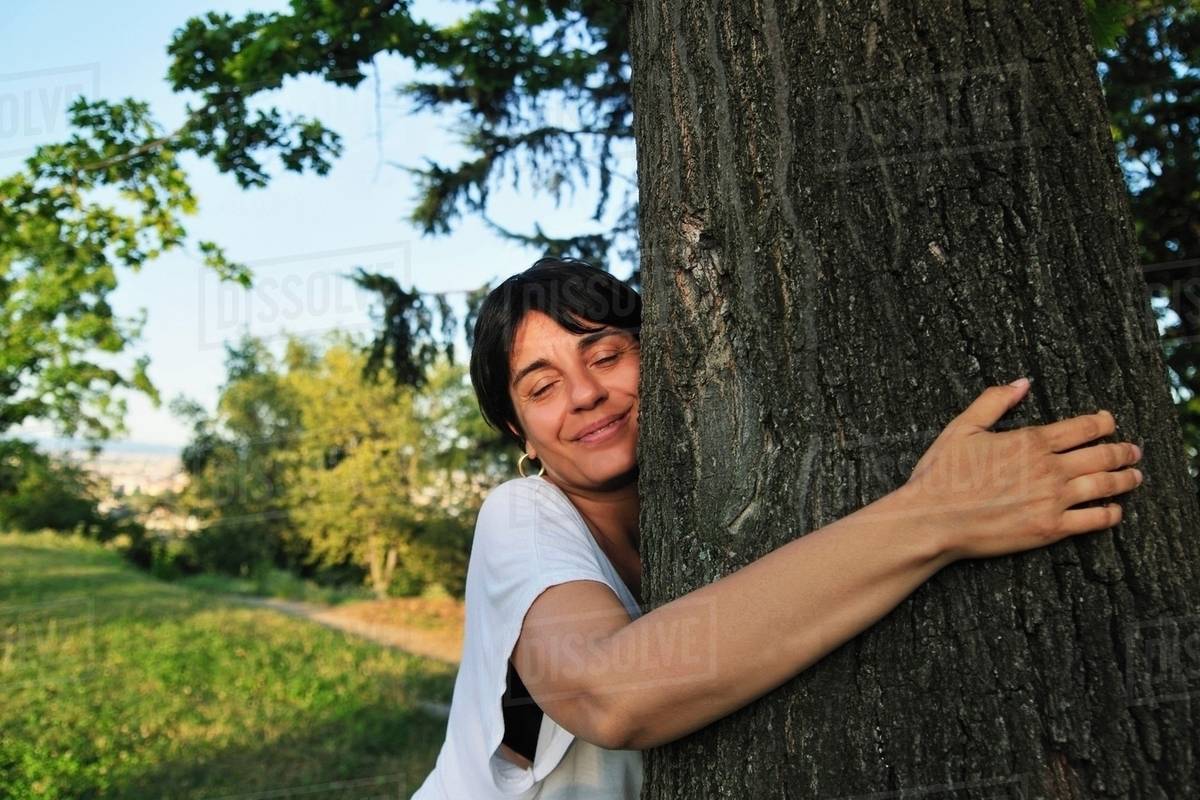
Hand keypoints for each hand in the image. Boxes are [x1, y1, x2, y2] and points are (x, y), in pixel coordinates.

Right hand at [901, 379, 1143, 561]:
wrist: (933, 520)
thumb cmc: (942, 474)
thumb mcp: (962, 428)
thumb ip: (994, 401)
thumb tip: (1022, 382)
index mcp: (1030, 440)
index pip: (1082, 427)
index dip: (1102, 423)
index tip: (1110, 422)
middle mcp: (1049, 468)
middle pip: (1102, 455)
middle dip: (1123, 451)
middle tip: (1133, 451)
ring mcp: (1054, 499)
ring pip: (1105, 486)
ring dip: (1125, 479)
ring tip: (1135, 477)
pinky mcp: (1051, 529)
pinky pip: (1095, 520)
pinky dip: (1111, 514)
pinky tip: (1115, 511)